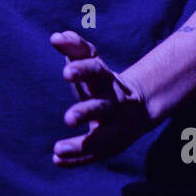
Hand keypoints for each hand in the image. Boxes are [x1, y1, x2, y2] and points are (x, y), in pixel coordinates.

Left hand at [49, 31, 152, 165]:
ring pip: (100, 138)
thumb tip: (56, 36)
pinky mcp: (109, 146)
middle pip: (100, 108)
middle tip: (68, 118)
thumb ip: (76, 48)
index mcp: (107, 81)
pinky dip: (76, 159)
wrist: (139, 108)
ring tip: (58, 149)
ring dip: (80, 145)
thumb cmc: (105, 83)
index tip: (66, 73)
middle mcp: (112, 105)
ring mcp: (113, 128)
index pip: (96, 72)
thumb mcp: (93, 63)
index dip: (83, 71)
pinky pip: (93, 155)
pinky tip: (56, 159)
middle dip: (85, 112)